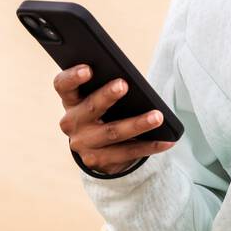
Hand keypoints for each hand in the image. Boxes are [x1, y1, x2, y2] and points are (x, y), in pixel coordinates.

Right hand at [55, 64, 175, 174]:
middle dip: (107, 96)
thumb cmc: (103, 111)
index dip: (73, 77)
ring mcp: (83, 144)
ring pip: (112, 133)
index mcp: (71, 100)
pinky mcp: (97, 162)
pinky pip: (127, 153)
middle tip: (124, 84)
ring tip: (157, 116)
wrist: (96, 148)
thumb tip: (129, 80)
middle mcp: (72, 123)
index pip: (63, 85)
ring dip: (137, 124)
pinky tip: (167, 141)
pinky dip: (150, 146)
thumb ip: (106, 86)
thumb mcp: (98, 97)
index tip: (88, 69)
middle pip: (90, 108)